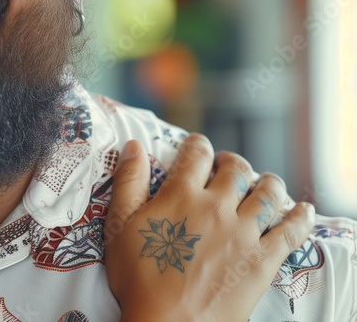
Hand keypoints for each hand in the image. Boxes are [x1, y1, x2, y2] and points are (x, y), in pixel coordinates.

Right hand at [105, 134, 314, 321]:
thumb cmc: (138, 278)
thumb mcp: (119, 226)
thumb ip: (127, 182)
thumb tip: (132, 145)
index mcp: (181, 195)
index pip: (195, 155)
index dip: (197, 145)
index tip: (197, 145)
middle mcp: (217, 206)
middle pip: (236, 170)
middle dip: (233, 162)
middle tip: (229, 164)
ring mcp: (244, 232)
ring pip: (267, 194)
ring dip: (268, 182)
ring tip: (266, 181)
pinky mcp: (263, 259)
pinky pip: (291, 231)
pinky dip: (300, 217)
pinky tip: (303, 210)